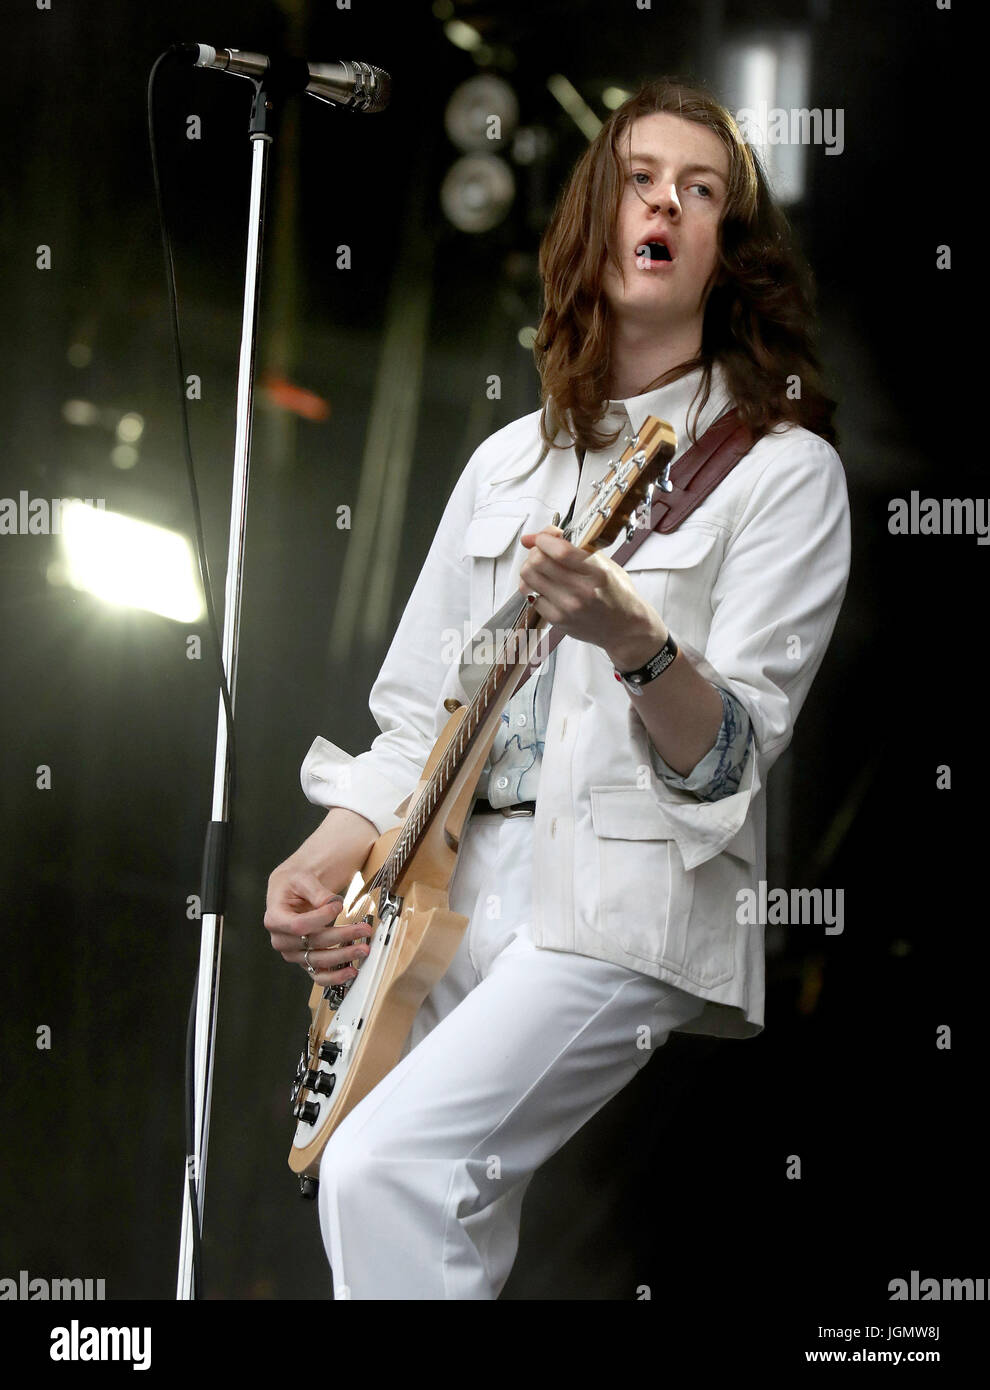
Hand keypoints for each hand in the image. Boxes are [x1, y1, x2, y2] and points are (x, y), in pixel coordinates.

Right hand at [264, 864, 371, 987]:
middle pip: (313, 943)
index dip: (320, 918)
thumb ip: (317, 892)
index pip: (298, 925)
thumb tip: (332, 904)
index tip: (338, 906)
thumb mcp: (302, 879)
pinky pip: (318, 975)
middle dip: (341, 936)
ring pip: (318, 960)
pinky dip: (335, 976)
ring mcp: (293, 953)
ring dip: (343, 956)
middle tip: (363, 929)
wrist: (290, 893)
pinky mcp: (305, 960)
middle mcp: (282, 940)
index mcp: (275, 919)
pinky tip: (350, 971)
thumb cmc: (293, 884)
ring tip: (362, 948)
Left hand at [518, 525, 667, 668]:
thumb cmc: (617, 594)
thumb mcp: (605, 563)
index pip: (560, 551)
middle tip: (542, 553)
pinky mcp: (557, 620)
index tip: (542, 538)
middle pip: (538, 562)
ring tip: (542, 569)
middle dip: (535, 551)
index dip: (544, 539)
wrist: (625, 628)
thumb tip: (539, 536)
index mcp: (596, 573)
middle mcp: (581, 592)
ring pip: (528, 578)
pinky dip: (535, 588)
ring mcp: (567, 607)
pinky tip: (548, 587)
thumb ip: (574, 547)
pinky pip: (532, 596)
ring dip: (530, 568)